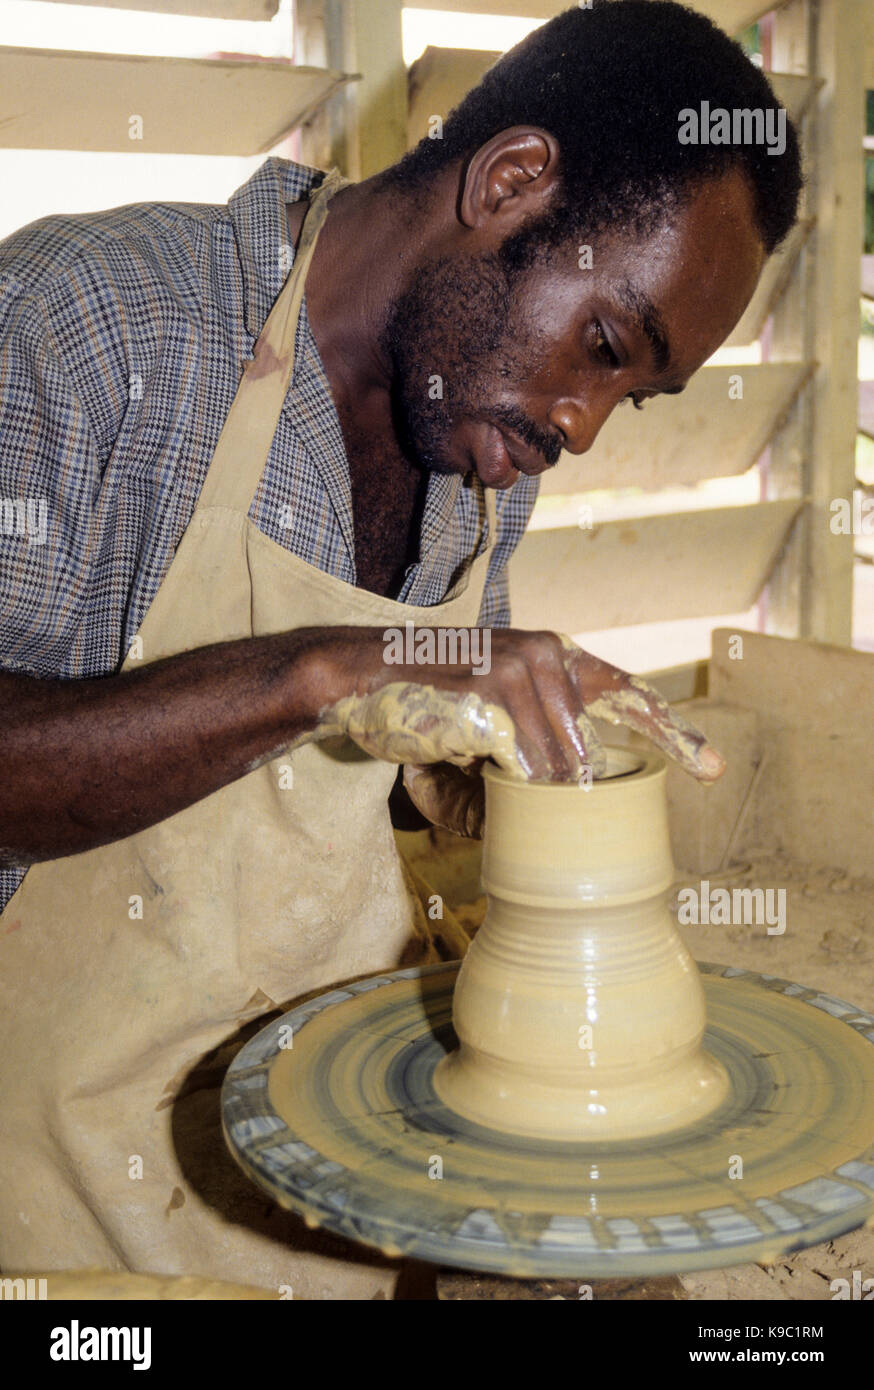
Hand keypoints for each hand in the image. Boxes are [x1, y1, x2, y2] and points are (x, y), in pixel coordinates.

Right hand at [311, 627, 723, 785]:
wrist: (362, 673)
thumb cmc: (429, 699)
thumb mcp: (495, 717)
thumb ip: (539, 751)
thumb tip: (575, 804)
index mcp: (558, 656)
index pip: (628, 695)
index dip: (674, 734)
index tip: (714, 770)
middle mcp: (550, 656)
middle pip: (587, 754)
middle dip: (561, 788)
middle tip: (506, 775)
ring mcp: (522, 674)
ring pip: (555, 770)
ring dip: (520, 788)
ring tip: (471, 754)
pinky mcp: (493, 700)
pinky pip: (520, 771)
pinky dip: (497, 782)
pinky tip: (464, 753)